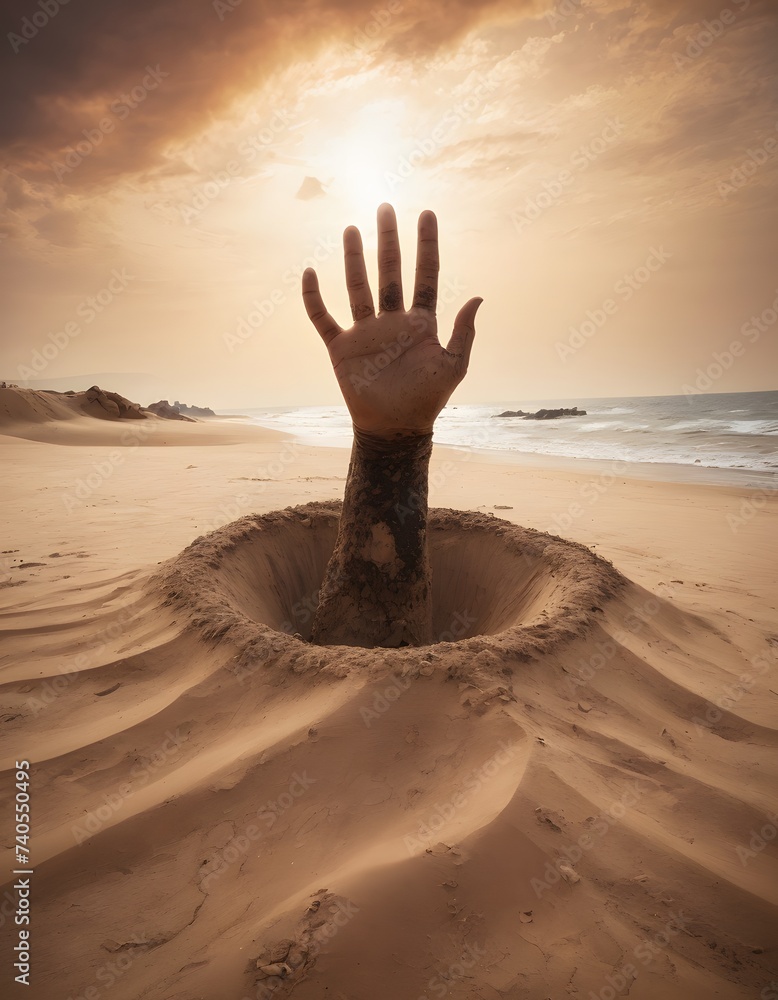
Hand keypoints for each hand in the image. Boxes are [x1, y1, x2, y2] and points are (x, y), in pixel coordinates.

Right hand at [302, 203, 481, 440]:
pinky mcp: (341, 348)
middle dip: (388, 241)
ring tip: (351, 229)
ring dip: (354, 259)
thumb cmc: (427, 400)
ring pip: (357, 288)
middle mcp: (392, 321)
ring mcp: (365, 332)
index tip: (426, 213)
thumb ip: (464, 332)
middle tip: (385, 207)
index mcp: (421, 322)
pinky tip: (310, 273)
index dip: (427, 245)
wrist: (395, 429)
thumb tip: (478, 296)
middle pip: (389, 272)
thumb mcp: (453, 365)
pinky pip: (323, 318)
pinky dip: (314, 298)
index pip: (425, 275)